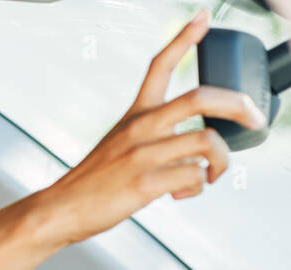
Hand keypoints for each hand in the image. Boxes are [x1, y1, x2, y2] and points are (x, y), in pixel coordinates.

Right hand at [39, 9, 266, 246]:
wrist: (59, 210)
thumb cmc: (92, 183)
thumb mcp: (118, 146)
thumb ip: (157, 140)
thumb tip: (196, 153)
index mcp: (134, 116)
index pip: (159, 67)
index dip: (183, 39)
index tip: (202, 18)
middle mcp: (140, 129)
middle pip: (201, 98)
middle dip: (239, 106)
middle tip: (252, 119)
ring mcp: (142, 155)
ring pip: (206, 141)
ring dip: (221, 161)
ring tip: (212, 173)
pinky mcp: (144, 183)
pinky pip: (192, 176)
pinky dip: (196, 187)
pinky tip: (180, 193)